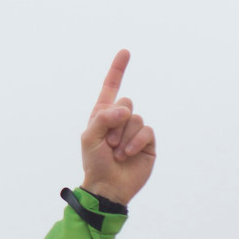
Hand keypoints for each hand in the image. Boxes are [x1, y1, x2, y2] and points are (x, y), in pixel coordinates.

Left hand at [79, 49, 155, 207]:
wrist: (107, 186)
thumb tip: (125, 110)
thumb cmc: (94, 161)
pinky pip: (146, 130)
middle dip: (115, 122)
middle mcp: (121, 119)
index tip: (125, 52)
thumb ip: (103, 118)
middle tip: (108, 143)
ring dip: (123, 136)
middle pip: (126, 102)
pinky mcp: (147, 142)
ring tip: (116, 152)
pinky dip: (135, 141)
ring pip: (136, 118)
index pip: (111, 87)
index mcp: (104, 114)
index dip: (118, 69)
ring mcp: (135, 130)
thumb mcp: (90, 137)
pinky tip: (128, 154)